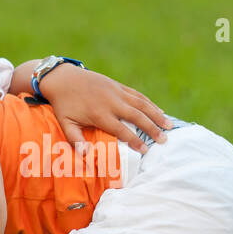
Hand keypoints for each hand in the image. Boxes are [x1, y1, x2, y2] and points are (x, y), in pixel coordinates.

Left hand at [39, 65, 172, 154]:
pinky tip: (159, 111)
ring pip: (141, 104)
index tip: (145, 150)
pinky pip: (137, 95)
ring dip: (157, 115)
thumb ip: (75, 140)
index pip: (121, 129)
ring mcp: (116, 92)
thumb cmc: (64, 104)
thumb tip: (86, 156)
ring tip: (169, 126)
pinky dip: (149, 103)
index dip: (134, 140)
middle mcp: (111, 102)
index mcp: (99, 114)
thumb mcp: (65, 123)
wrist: (63, 78)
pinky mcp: (118, 86)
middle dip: (152, 128)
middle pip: (137, 116)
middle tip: (164, 140)